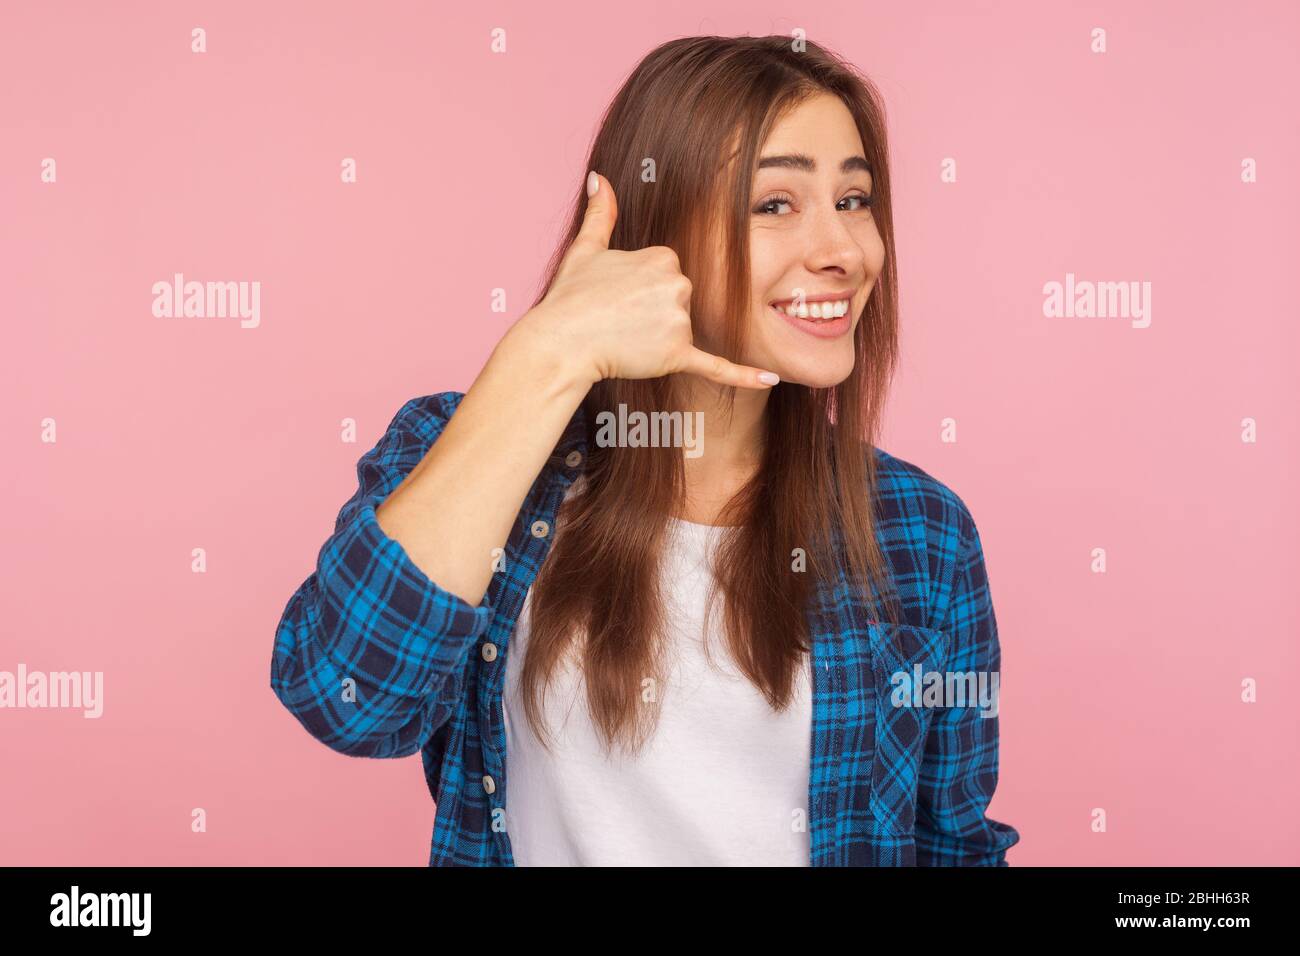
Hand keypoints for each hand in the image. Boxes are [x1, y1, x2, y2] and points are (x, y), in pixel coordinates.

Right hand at [516, 171, 779, 390]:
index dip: (644, 290)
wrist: (560, 342)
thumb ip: (601, 214)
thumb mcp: (586, 250)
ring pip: (683, 331)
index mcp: (664, 256)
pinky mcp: (677, 354)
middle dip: (654, 313)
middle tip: (619, 319)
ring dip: (660, 339)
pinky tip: (770, 378)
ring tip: (624, 338)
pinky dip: (743, 375)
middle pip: (680, 301)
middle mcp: (678, 284)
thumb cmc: (569, 298)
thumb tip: (600, 179)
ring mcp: (679, 320)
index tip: (619, 296)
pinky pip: (717, 366)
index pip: (670, 275)